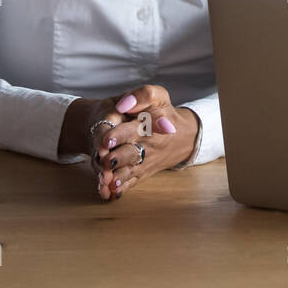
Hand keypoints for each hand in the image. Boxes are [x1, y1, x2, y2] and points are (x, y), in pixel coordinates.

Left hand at [89, 85, 198, 201]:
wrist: (182, 136)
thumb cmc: (163, 113)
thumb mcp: (159, 97)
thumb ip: (142, 95)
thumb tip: (123, 104)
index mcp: (151, 124)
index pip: (135, 129)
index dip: (120, 134)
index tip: (106, 139)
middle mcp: (148, 145)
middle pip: (132, 153)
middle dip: (118, 158)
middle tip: (105, 161)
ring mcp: (145, 161)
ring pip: (130, 171)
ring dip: (118, 177)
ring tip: (106, 181)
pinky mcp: (142, 172)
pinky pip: (131, 182)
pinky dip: (121, 188)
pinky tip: (109, 192)